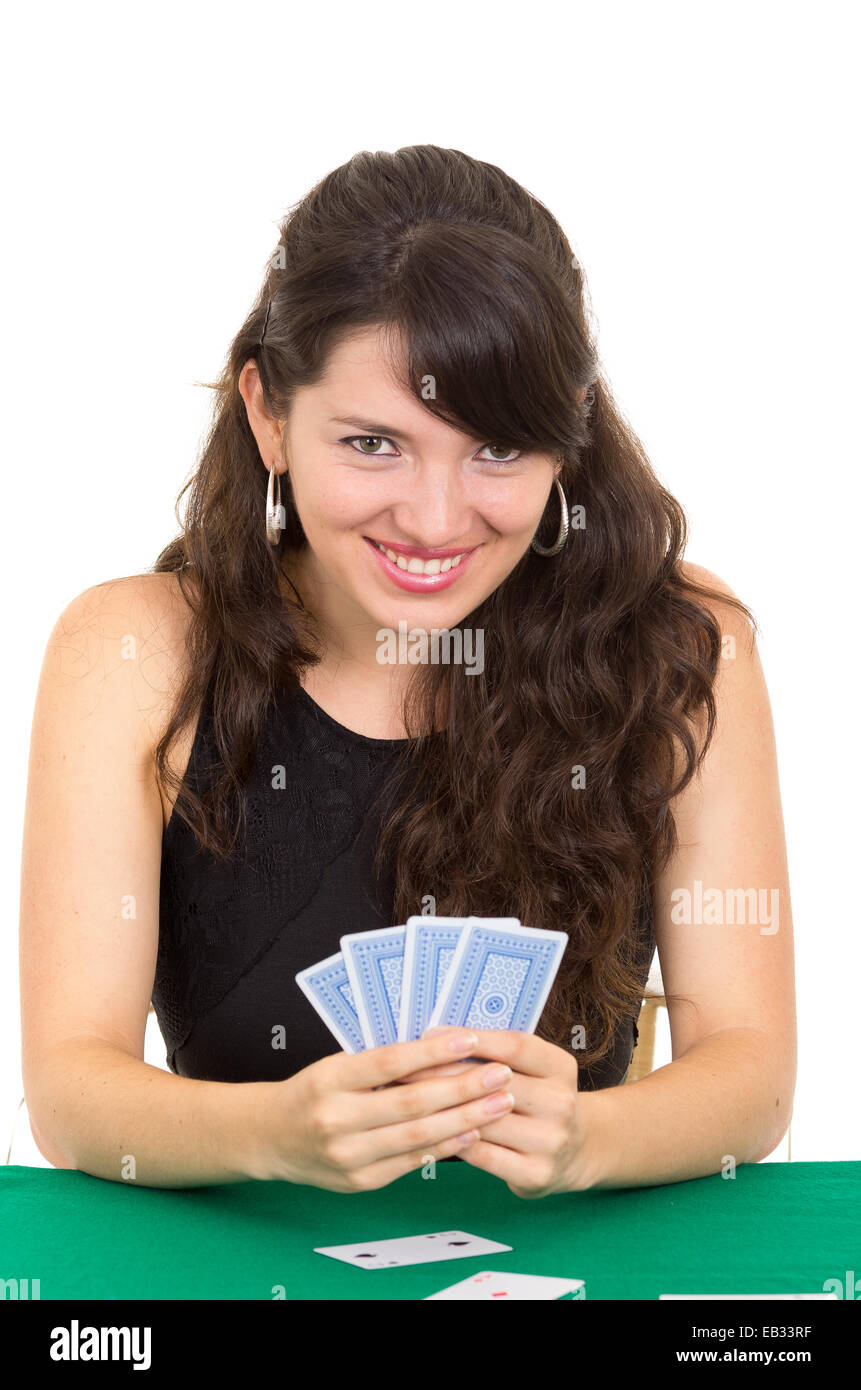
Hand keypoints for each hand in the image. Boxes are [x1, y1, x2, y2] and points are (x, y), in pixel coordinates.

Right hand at [260, 1030, 516, 1192]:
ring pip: (417, 1136)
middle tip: (500, 1075)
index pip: (390, 1063)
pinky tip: (471, 1132)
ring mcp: (348, 1155)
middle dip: (463, 1088)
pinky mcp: (359, 1182)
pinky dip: (444, 1147)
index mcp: (330, 1080)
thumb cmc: (313, 1091)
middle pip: (411, 1103)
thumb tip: (441, 1048)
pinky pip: (410, 1162)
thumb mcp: (336, 1065)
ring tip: (498, 1104)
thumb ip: (380, 1062)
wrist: (270, 1137)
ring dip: (464, 1119)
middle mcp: (336, 1119)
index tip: (471, 1040)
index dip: (433, 1052)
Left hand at [398, 1026, 591, 1199]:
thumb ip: (497, 1054)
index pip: (513, 1046)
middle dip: (443, 1073)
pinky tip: (427, 1131)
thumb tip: (437, 1036)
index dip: (471, 1039)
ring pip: (484, 1120)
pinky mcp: (536, 1174)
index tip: (430, 1034)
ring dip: (441, 1109)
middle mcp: (561, 1102)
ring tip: (406, 1100)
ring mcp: (550, 1141)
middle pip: (493, 1083)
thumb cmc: (537, 1099)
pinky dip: (452, 1141)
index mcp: (560, 1067)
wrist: (577, 1151)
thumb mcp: (534, 1069)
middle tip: (402, 1067)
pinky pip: (482, 1155)